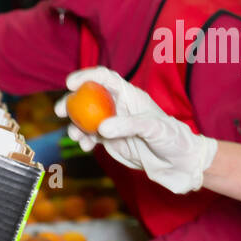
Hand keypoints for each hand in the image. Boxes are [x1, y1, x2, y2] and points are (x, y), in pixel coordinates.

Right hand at [53, 66, 217, 194]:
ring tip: (76, 136)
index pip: (106, 79)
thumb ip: (127, 126)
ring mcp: (114, 124)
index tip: (71, 83)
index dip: (87, 76)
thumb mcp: (153, 129)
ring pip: (87, 119)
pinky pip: (91, 137)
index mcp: (130, 96)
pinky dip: (83, 140)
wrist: (180, 164)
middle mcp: (120, 107)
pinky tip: (85, 147)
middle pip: (90, 98)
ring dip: (76, 124)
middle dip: (72, 101)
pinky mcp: (112, 141)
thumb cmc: (173, 140)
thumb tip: (101, 127)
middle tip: (60, 111)